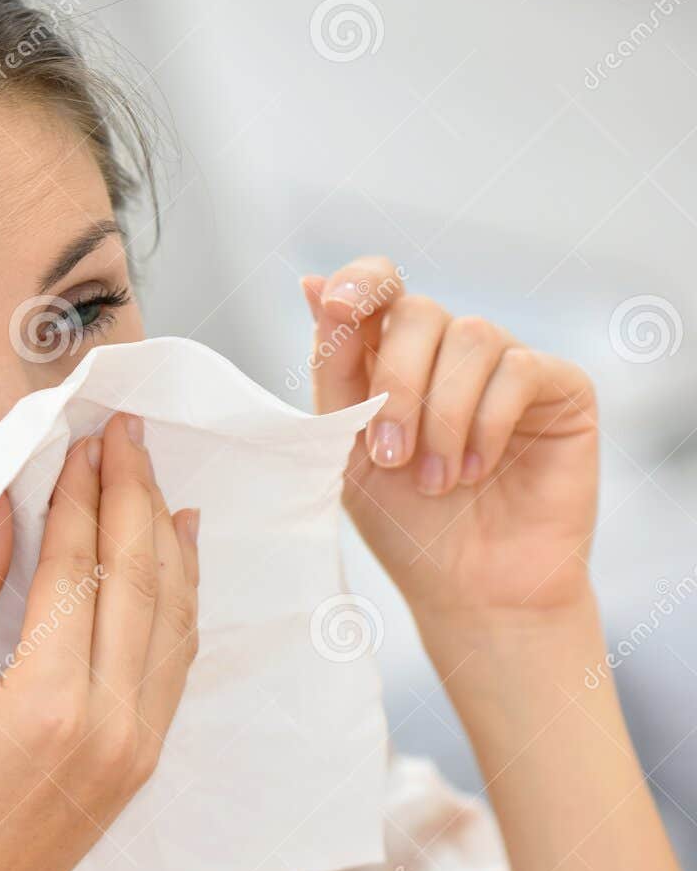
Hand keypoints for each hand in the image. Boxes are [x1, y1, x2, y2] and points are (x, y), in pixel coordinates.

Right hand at [0, 412, 199, 870]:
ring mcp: (140, 742)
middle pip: (138, 579)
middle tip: (127, 433)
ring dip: (166, 538)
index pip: (77, 569)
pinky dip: (180, 599)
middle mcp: (113, 719)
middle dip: (134, 496)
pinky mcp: (146, 757)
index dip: (80, 496)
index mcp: (49, 701)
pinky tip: (176, 556)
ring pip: (173, 616)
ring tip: (156, 477)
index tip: (82, 440)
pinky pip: (176, 660)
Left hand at [300, 258, 598, 625]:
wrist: (470, 589)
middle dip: (395, 383)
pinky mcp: (561, 388)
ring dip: (441, 415)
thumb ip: (332, 369)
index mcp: (391, 357)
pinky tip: (476, 470)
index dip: (359, 282)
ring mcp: (507, 365)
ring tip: (434, 481)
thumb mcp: (346, 447)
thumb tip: (310, 282)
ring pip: (470, 336)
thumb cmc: (404, 524)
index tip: (335, 305)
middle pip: (417, 311)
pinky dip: (486, 423)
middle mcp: (449, 352)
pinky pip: (519, 370)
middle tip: (389, 457)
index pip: (378, 287)